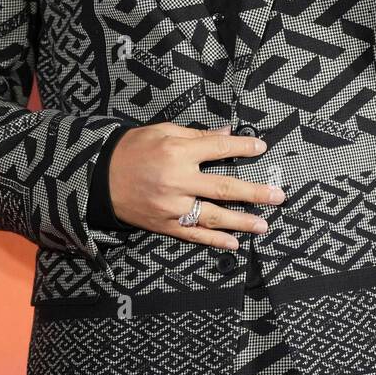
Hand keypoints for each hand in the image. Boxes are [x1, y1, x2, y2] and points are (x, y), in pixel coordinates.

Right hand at [107, 121, 284, 249]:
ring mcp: (171, 206)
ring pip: (214, 215)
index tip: (261, 147)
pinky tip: (234, 243)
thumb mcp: (162, 131)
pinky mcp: (163, 224)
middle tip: (278, 195)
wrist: (97, 177)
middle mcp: (178, 180)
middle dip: (255, 192)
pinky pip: (194, 234)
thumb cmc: (131, 149)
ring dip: (242, 221)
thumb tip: (227, 133)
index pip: (220, 148)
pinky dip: (215, 240)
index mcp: (178, 151)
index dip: (243, 147)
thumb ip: (196, 134)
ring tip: (264, 224)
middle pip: (225, 187)